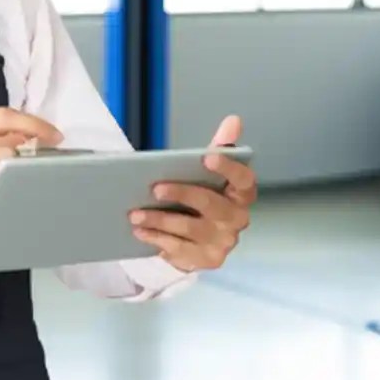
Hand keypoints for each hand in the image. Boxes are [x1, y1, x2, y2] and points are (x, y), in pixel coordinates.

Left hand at [129, 115, 256, 271]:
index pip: (244, 180)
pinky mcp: (207, 260)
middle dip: (183, 195)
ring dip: (160, 220)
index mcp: (241, 194)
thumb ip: (220, 147)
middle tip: (155, 189)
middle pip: (213, 206)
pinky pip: (180, 250)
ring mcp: (224, 242)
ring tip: (135, 214)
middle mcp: (237, 219)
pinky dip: (157, 239)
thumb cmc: (203, 197)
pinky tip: (140, 231)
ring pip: (191, 230)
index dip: (228, 168)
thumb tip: (234, 119)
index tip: (206, 157)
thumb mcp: (208, 173)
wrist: (197, 239)